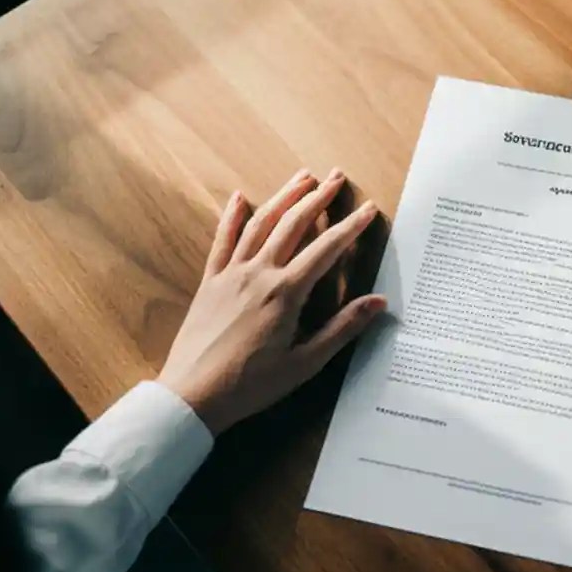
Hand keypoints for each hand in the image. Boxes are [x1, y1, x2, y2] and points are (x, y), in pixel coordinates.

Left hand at [157, 168, 386, 435]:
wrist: (193, 395)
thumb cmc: (251, 385)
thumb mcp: (305, 363)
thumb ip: (342, 328)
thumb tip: (378, 302)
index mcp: (285, 293)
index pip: (326, 249)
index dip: (351, 226)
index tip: (369, 209)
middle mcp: (258, 274)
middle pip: (293, 224)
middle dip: (318, 198)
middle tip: (337, 177)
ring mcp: (231, 274)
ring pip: (260, 224)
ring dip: (283, 197)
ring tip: (303, 177)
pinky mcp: (210, 282)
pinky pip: (223, 241)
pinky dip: (232, 216)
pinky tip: (240, 198)